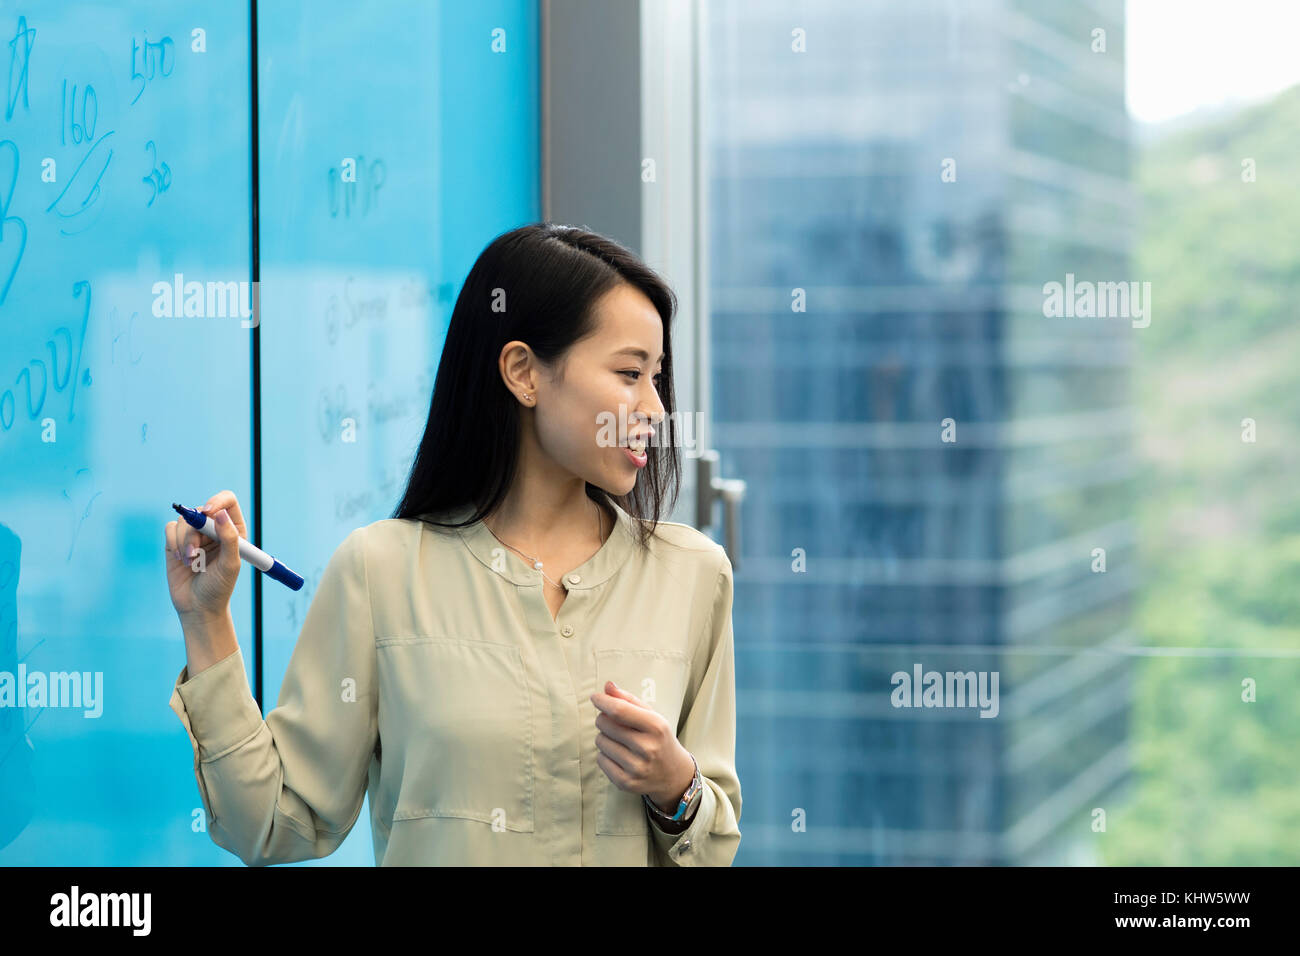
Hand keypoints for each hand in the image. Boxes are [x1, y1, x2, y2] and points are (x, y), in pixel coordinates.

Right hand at [164, 489, 247, 620]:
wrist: (197, 607)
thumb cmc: (219, 588)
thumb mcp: (230, 564)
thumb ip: (229, 538)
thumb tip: (221, 514)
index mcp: (234, 530)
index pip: (227, 501)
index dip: (217, 502)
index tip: (208, 513)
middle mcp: (214, 529)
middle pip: (201, 510)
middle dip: (195, 531)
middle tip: (195, 553)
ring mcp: (194, 534)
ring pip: (183, 520)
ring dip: (184, 541)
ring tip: (191, 562)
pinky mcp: (175, 542)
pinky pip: (170, 528)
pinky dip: (173, 542)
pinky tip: (181, 560)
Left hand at [590, 680, 694, 810]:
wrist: (673, 774)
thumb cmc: (659, 739)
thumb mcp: (652, 716)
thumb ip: (628, 700)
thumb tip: (607, 686)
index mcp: (656, 727)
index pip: (620, 711)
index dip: (603, 702)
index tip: (595, 697)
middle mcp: (647, 748)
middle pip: (605, 724)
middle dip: (604, 719)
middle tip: (614, 723)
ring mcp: (636, 768)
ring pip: (600, 741)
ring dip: (605, 737)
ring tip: (620, 741)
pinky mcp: (626, 782)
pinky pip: (600, 760)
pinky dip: (605, 755)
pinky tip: (619, 756)